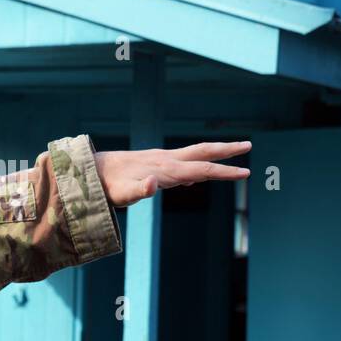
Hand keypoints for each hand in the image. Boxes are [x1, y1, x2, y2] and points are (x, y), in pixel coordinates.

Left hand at [95, 141, 251, 206]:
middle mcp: (165, 160)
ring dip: (214, 153)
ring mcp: (160, 159)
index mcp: (165, 170)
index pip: (201, 170)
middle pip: (202, 152)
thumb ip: (138, 190)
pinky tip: (194, 176)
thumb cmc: (107, 188)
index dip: (224, 172)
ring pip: (193, 154)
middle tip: (249, 146)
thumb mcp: (122, 194)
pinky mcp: (153, 162)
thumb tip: (153, 184)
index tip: (246, 173)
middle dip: (227, 150)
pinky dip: (196, 164)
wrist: (90, 171)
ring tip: (233, 153)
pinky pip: (181, 162)